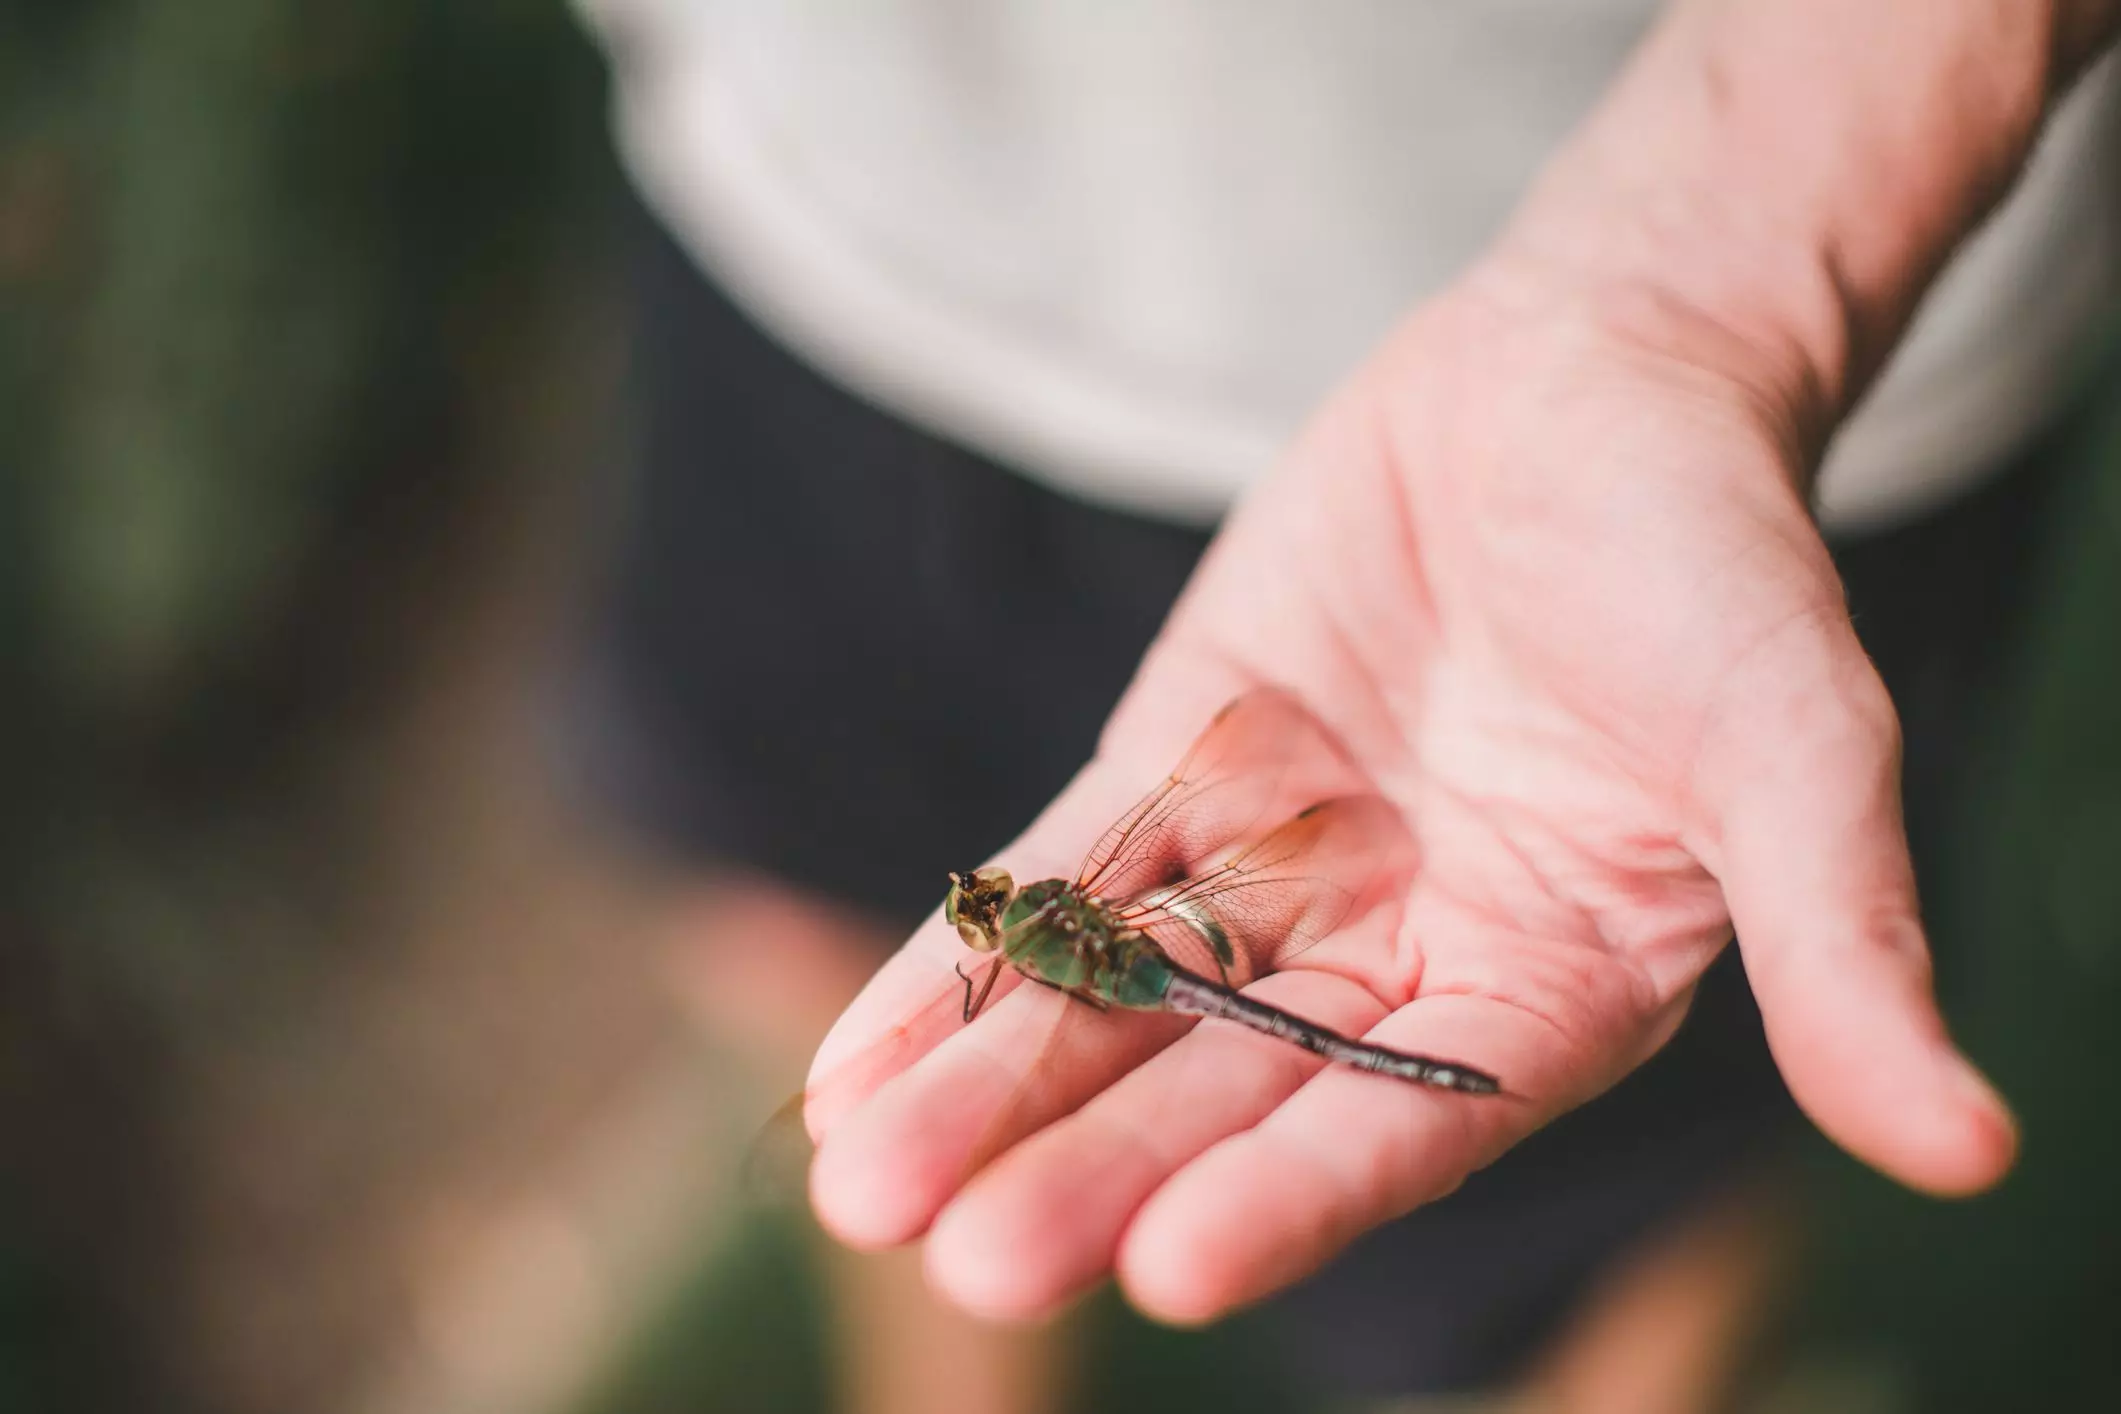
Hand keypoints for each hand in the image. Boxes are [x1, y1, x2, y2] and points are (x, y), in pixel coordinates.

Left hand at [800, 255, 2018, 1324]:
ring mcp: (1272, 876)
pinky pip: (1053, 887)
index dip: (1291, 1195)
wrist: (1586, 381)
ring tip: (860, 1182)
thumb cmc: (1715, 558)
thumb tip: (1975, 1147)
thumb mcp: (1791, 740)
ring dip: (988, 1090)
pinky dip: (959, 968)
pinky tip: (858, 1059)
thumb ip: (1842, 935)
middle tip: (959, 1253)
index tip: (1168, 1269)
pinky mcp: (1177, 778)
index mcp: (1539, 999)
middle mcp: (1392, 965)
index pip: (1402, 1130)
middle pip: (1222, 1090)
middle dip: (1090, 1167)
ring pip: (1113, 1004)